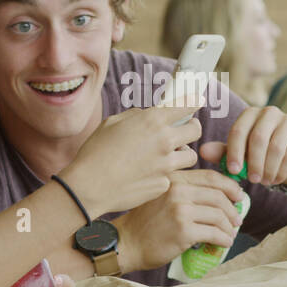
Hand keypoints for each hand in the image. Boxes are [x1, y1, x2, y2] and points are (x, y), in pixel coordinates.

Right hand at [60, 105, 200, 216]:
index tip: (197, 100)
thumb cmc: (96, 152)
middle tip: (185, 130)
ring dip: (182, 153)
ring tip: (167, 155)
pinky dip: (163, 174)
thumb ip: (136, 116)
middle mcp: (165, 141)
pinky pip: (171, 176)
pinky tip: (146, 175)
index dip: (193, 101)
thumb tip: (147, 115)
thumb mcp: (112, 123)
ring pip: (190, 156)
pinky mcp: (164, 184)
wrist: (90, 186)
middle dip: (192, 128)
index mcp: (152, 120)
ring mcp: (166, 165)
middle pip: (196, 130)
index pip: (185, 105)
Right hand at [112, 169, 246, 271]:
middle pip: (218, 195)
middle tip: (237, 218)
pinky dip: (223, 239)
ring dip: (229, 226)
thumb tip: (218, 195)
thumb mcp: (161, 196)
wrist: (126, 243)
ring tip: (231, 233)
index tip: (239, 195)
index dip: (230, 186)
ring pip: (218, 215)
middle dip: (233, 208)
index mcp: (174, 178)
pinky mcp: (184, 230)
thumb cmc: (145, 222)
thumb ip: (184, 190)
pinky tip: (224, 243)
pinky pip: (214, 233)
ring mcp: (180, 210)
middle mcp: (177, 190)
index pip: (210, 176)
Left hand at [210, 106, 286, 186]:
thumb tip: (201, 151)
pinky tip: (277, 179)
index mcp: (251, 114)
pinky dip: (282, 171)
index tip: (233, 171)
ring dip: (268, 169)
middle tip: (252, 180)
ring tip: (264, 182)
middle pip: (258, 138)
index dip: (234, 152)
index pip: (238, 130)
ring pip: (276, 148)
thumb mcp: (241, 156)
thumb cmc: (261, 157)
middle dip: (253, 163)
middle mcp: (270, 112)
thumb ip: (223, 153)